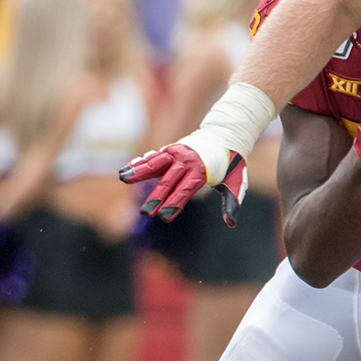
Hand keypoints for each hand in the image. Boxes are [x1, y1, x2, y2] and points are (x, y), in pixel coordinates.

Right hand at [121, 133, 247, 224]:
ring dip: (139, 171)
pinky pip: (153, 157)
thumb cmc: (231, 165)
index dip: (175, 203)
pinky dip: (139, 163)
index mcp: (202, 170)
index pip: (186, 189)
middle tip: (145, 213)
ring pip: (155, 163)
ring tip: (123, 178)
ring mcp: (176, 153)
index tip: (164, 217)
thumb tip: (231, 223)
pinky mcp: (170, 150)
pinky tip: (125, 170)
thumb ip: (232, 203)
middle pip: (168, 180)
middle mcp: (187, 160)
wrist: (226, 136)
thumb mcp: (237, 183)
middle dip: (156, 197)